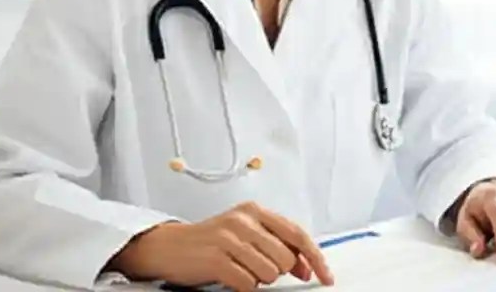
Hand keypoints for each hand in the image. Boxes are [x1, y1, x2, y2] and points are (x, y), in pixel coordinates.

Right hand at [110, 201, 334, 291]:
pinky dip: (243, 286)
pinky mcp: (215, 258)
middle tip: (257, 269)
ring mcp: (228, 238)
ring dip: (258, 280)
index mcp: (255, 211)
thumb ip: (277, 244)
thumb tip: (306, 267)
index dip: (316, 258)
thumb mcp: (246, 235)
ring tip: (240, 270)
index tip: (326, 276)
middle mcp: (243, 220)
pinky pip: (247, 283)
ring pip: (269, 273)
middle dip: (277, 271)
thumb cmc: (211, 242)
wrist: (169, 247)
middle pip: (285, 258)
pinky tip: (231, 277)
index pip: (298, 234)